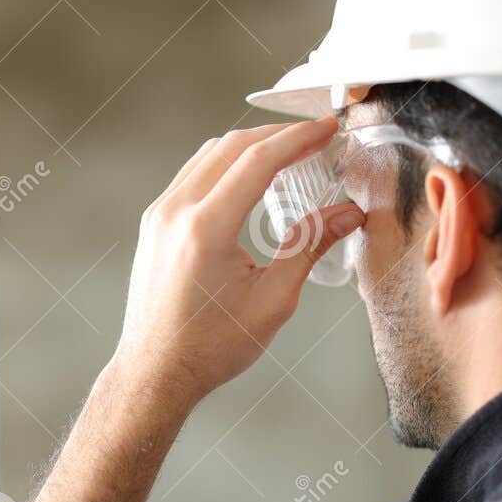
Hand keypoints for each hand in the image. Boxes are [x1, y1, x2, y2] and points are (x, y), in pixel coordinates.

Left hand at [110, 119, 366, 409]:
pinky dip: (226, 164)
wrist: (156, 372)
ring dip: (250, 145)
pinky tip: (250, 176)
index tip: (327, 129)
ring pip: (209, 155)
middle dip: (278, 134)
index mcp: (206, 228)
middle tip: (315, 137)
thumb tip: (347, 214)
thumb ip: (309, 247)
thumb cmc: (209, 348)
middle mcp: (176, 212)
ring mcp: (159, 215)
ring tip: (289, 151)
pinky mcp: (154, 224)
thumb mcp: (272, 300)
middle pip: (232, 146)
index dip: (299, 138)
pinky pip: (193, 175)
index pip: (258, 159)